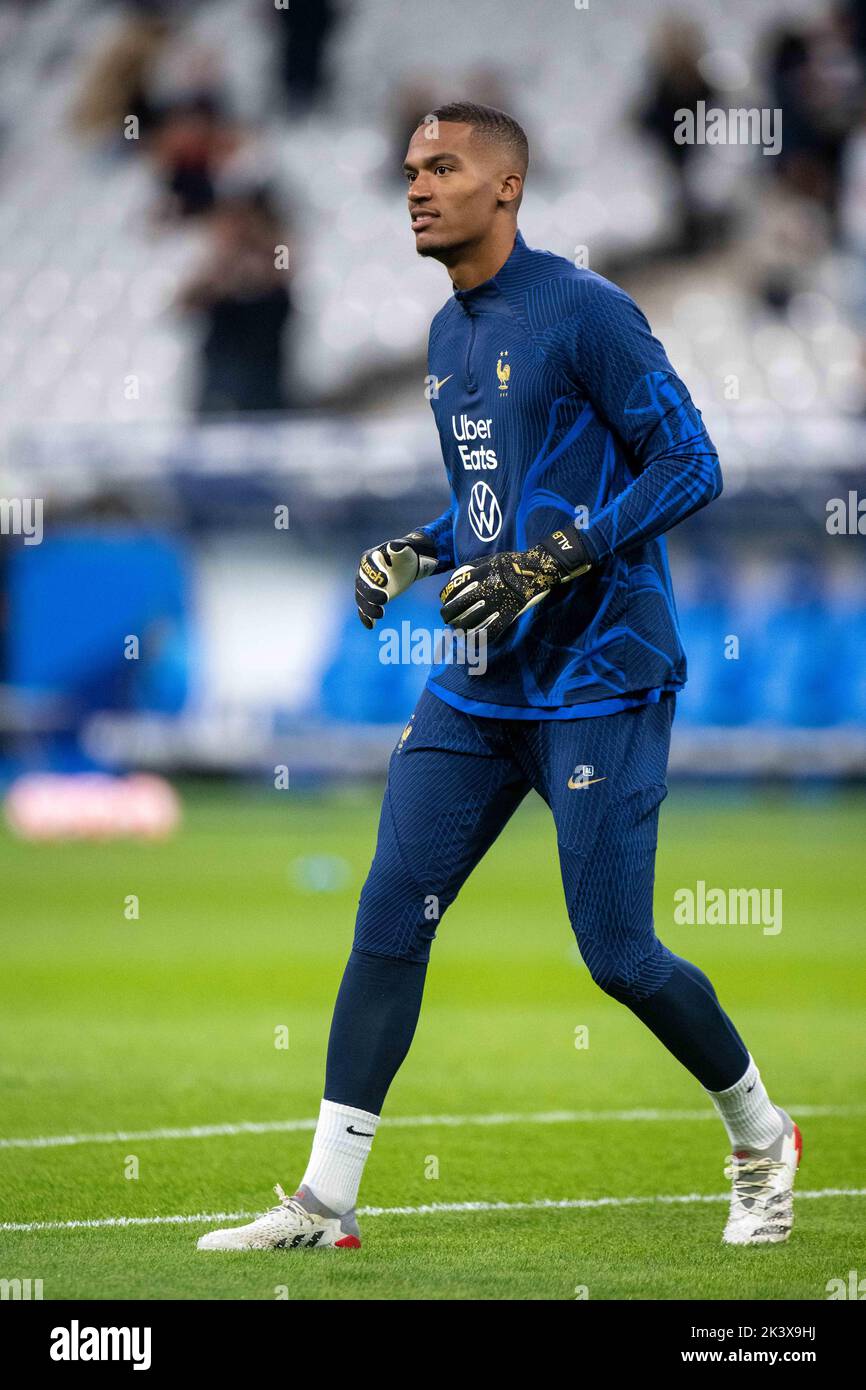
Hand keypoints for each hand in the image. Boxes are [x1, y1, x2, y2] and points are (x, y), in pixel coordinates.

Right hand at [355, 530, 437, 628]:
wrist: (407, 564)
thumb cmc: (405, 554)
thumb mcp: (405, 548)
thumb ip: (399, 547)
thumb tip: (394, 547)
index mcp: (370, 558)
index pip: (369, 566)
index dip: (376, 573)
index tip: (386, 580)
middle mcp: (364, 572)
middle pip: (363, 584)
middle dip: (372, 593)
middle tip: (385, 599)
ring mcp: (366, 586)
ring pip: (362, 598)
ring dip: (368, 607)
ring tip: (380, 614)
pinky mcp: (371, 598)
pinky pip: (364, 608)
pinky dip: (365, 617)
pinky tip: (371, 626)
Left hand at [439, 528, 590, 642]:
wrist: (539, 568)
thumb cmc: (514, 563)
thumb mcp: (491, 559)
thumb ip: (474, 568)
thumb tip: (458, 576)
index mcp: (479, 575)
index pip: (454, 589)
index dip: (446, 598)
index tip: (444, 603)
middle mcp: (484, 590)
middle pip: (458, 608)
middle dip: (448, 616)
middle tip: (448, 621)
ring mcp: (496, 603)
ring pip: (470, 622)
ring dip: (461, 629)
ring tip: (458, 631)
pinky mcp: (508, 614)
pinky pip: (490, 631)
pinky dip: (480, 639)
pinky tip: (474, 641)